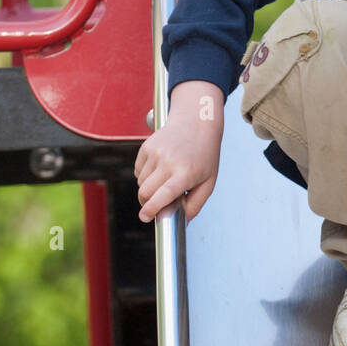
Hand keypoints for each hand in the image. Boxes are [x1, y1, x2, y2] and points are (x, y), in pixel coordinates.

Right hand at [135, 82, 223, 223]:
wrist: (196, 123)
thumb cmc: (204, 155)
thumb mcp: (208, 181)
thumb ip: (196, 204)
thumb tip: (182, 222)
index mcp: (186, 172)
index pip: (164, 194)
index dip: (152, 208)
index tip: (145, 217)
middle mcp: (169, 161)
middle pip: (146, 192)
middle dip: (147, 203)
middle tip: (155, 205)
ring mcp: (156, 152)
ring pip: (140, 183)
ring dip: (148, 188)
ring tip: (164, 179)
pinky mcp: (147, 146)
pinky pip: (137, 170)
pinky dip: (144, 175)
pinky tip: (159, 168)